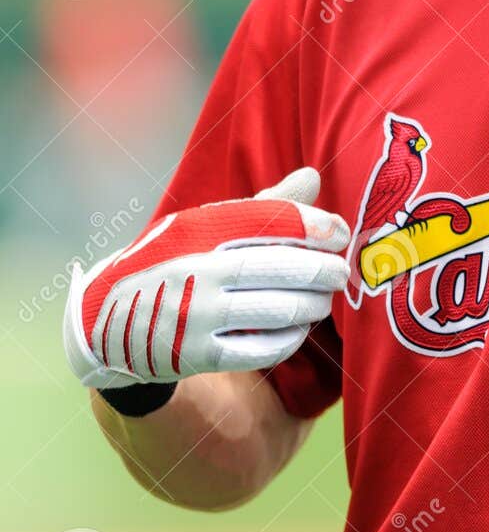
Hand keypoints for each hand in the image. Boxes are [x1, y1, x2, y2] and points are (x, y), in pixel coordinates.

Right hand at [63, 168, 349, 389]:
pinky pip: (261, 349)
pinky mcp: (197, 355)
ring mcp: (195, 314)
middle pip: (280, 267)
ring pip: (277, 309)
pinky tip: (299, 329)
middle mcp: (195, 267)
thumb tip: (312, 177)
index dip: (314, 226)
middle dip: (322, 270)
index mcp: (198, 227)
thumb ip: (261, 205)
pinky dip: (290, 338)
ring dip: (313, 305)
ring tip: (324, 301)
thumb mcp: (204, 226)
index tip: (339, 234)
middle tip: (340, 272)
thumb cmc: (172, 263)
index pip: (269, 219)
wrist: (105, 320)